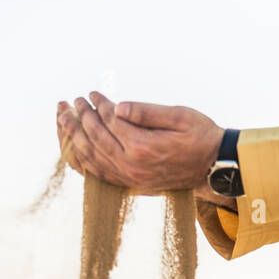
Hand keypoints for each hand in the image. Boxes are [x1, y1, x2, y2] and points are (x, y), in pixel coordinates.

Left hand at [55, 91, 223, 196]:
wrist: (214, 166)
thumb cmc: (200, 136)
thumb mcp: (180, 116)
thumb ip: (147, 112)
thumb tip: (119, 107)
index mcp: (143, 147)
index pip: (110, 121)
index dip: (98, 105)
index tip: (91, 93)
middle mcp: (132, 166)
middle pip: (95, 139)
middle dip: (80, 118)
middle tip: (71, 103)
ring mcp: (130, 178)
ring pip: (91, 157)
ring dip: (74, 138)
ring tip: (64, 120)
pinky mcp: (130, 184)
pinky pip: (98, 174)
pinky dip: (82, 160)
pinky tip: (75, 148)